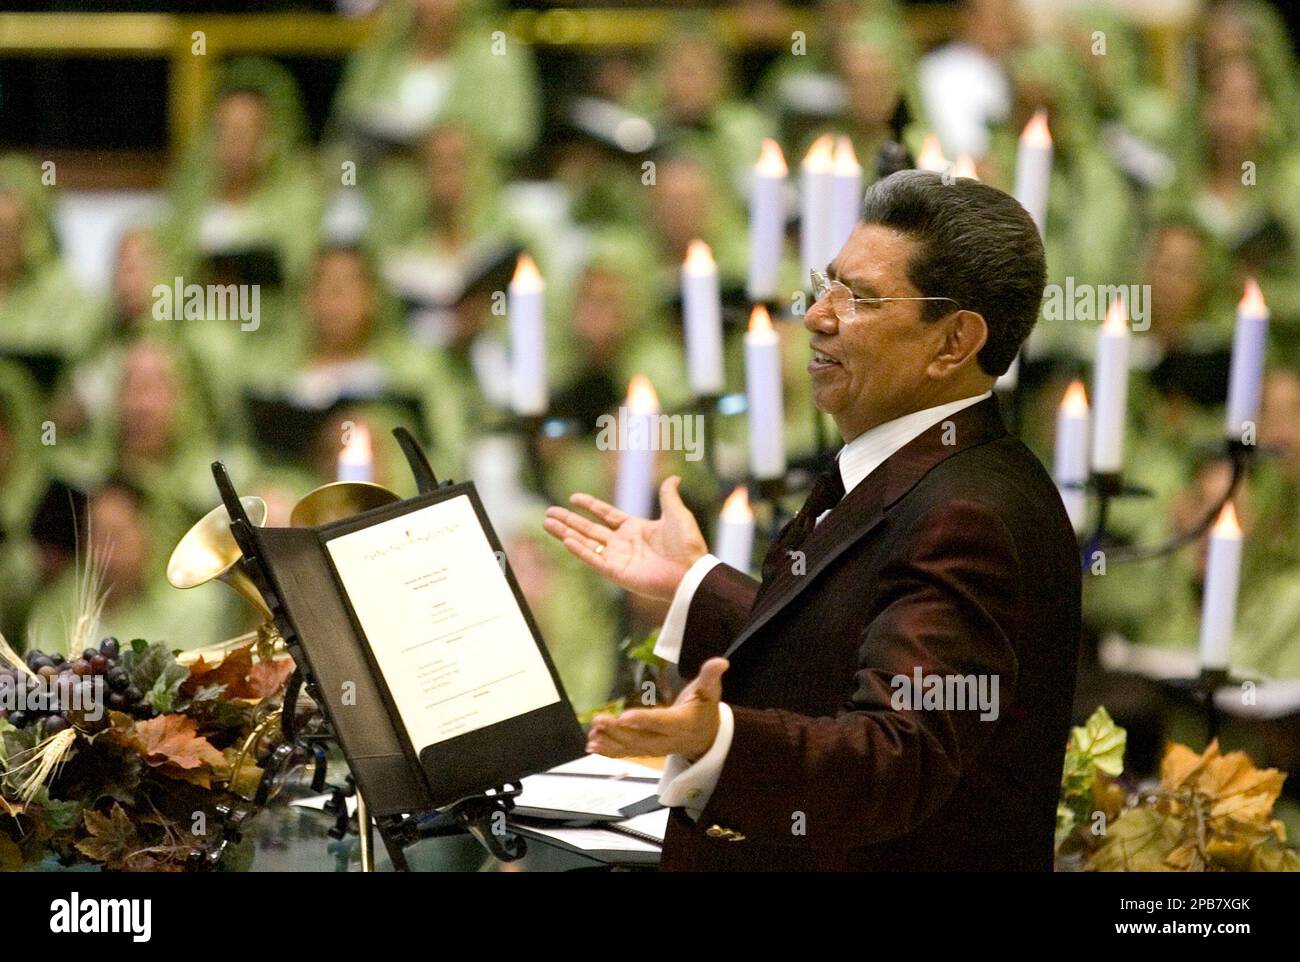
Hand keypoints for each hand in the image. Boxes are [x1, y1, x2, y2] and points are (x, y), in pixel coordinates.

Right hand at [543, 476, 706, 600]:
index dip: (590, 506)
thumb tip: (674, 477)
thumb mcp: (677, 513)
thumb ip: (668, 496)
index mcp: (636, 529)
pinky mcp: (617, 573)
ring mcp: (618, 558)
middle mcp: (624, 543)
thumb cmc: (687, 545)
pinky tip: (566, 540)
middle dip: (569, 521)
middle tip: (549, 513)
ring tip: (547, 524)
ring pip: (586, 543)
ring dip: (566, 533)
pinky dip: (580, 550)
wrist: (691, 572)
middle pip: (589, 529)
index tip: (573, 497)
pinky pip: (594, 559)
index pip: (606, 515)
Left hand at [586, 658, 728, 760]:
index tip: (624, 716)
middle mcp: (668, 740)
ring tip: (592, 736)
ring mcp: (656, 748)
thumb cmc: (705, 709)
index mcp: (682, 723)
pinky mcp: (647, 751)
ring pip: (632, 748)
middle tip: (599, 721)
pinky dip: (609, 751)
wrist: (707, 738)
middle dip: (618, 732)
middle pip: (641, 738)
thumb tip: (720, 662)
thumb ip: (711, 677)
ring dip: (610, 742)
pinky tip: (592, 746)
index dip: (643, 720)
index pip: (662, 722)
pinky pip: (627, 753)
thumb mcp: (710, 692)